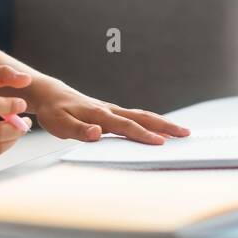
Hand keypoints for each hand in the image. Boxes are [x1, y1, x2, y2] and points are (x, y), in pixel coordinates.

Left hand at [28, 75, 189, 144]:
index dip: (142, 135)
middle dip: (165, 126)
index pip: (125, 126)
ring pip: (142, 116)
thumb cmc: (55, 111)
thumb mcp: (59, 124)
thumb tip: (96, 133)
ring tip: (181, 132)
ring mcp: (112, 110)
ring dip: (162, 123)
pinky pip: (136, 117)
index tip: (160, 142)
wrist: (52, 95)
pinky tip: (160, 129)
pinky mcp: (112, 112)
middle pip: (142, 117)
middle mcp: (110, 110)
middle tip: (185, 133)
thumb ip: (78, 130)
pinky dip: (151, 122)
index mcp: (100, 114)